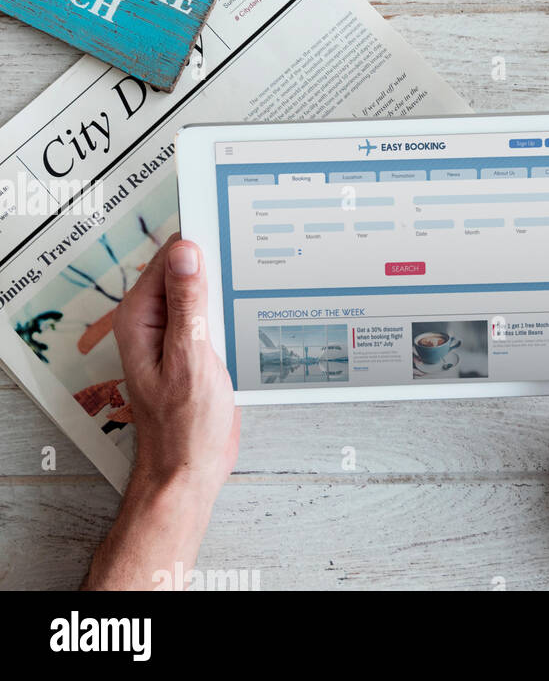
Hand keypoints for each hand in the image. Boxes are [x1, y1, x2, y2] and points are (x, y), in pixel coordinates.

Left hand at [113, 235, 239, 502]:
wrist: (189, 469)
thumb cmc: (183, 427)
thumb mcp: (191, 358)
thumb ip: (188, 304)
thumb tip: (186, 251)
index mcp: (140, 317)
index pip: (170, 256)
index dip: (202, 242)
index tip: (233, 230)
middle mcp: (152, 321)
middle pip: (187, 268)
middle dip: (217, 261)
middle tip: (252, 257)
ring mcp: (173, 332)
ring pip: (202, 288)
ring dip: (227, 284)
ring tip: (255, 280)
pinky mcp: (193, 344)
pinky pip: (212, 309)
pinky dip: (231, 306)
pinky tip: (250, 309)